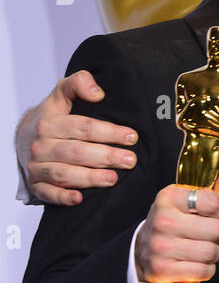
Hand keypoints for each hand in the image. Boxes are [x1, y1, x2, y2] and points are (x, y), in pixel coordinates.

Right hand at [16, 71, 138, 204]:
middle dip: (106, 156)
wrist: (24, 137)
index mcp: (49, 122)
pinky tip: (79, 198)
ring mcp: (37, 166)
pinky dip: (62, 197)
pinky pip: (48, 193)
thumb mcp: (61, 94)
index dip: (109, 132)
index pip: (83, 127)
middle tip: (130, 160)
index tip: (131, 136)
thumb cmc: (51, 116)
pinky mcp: (36, 184)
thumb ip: (79, 83)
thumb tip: (98, 93)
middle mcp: (41, 145)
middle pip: (76, 152)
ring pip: (64, 174)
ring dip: (90, 178)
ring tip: (113, 178)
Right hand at [135, 183, 218, 282]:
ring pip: (211, 252)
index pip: (215, 203)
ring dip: (211, 253)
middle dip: (217, 234)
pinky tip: (192, 262)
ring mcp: (161, 246)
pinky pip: (203, 271)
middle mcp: (163, 220)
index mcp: (170, 197)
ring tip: (198, 247)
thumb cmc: (174, 221)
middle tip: (205, 234)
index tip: (211, 214)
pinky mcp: (162, 269)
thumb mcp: (193, 200)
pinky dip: (204, 269)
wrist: (142, 248)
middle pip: (217, 230)